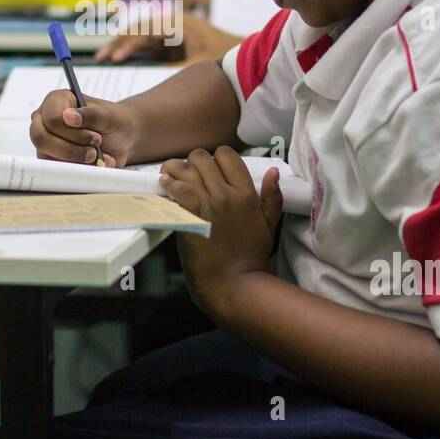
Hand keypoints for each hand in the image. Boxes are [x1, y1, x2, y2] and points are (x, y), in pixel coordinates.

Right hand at [29, 90, 139, 167]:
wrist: (122, 137)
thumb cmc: (112, 121)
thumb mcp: (107, 115)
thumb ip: (89, 115)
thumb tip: (67, 117)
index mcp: (56, 101)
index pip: (52, 120)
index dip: (73, 133)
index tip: (95, 138)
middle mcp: (45, 119)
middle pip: (42, 139)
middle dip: (70, 150)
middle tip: (94, 152)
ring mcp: (46, 140)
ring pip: (47, 157)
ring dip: (75, 161)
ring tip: (97, 156)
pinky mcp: (50, 158)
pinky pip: (55, 169)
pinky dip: (77, 170)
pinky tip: (94, 163)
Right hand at [93, 13, 241, 64]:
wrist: (247, 60)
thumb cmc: (225, 57)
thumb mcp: (198, 65)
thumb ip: (173, 70)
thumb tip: (147, 79)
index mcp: (178, 24)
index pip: (146, 28)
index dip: (128, 42)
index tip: (115, 57)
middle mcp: (172, 25)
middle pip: (139, 29)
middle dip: (119, 42)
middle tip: (101, 58)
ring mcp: (171, 34)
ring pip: (140, 37)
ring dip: (123, 46)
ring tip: (104, 59)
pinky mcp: (172, 45)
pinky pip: (147, 46)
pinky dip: (133, 53)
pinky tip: (119, 61)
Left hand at [159, 146, 282, 314]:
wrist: (234, 283)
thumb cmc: (250, 258)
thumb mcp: (269, 225)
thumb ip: (272, 198)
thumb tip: (274, 171)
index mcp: (247, 194)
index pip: (227, 155)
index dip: (215, 158)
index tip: (209, 170)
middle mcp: (227, 195)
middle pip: (202, 158)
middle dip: (192, 163)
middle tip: (187, 174)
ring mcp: (209, 205)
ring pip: (186, 169)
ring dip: (174, 170)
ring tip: (170, 177)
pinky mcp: (191, 217)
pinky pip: (178, 189)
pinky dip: (169, 184)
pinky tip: (165, 187)